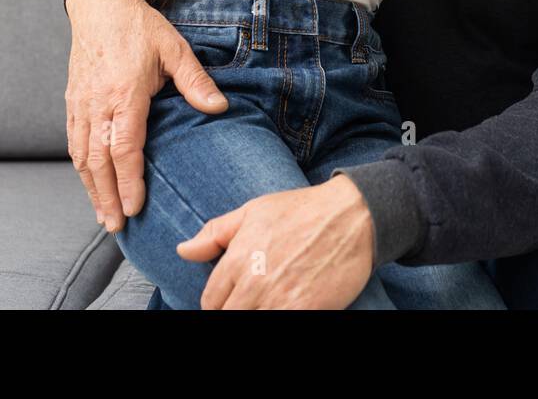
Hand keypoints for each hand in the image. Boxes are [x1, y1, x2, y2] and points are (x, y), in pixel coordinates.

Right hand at [64, 0, 227, 231]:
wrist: (99, 4)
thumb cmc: (139, 26)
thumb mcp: (174, 49)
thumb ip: (195, 81)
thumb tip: (219, 107)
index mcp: (125, 94)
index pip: (124, 148)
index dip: (129, 181)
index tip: (135, 207)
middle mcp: (98, 104)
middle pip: (99, 161)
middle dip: (107, 197)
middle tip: (116, 226)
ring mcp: (81, 103)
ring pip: (82, 155)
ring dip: (92, 188)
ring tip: (103, 215)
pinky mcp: (73, 101)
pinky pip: (74, 141)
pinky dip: (81, 167)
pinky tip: (90, 182)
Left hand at [176, 175, 375, 308]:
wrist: (353, 215)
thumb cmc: (304, 210)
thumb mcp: (254, 210)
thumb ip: (215, 233)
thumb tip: (184, 250)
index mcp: (238, 258)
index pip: (210, 301)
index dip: (218, 304)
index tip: (231, 300)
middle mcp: (254, 282)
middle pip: (227, 317)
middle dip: (234, 312)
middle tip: (252, 301)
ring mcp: (279, 299)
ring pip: (249, 322)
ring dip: (255, 314)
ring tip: (268, 303)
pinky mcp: (304, 310)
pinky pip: (278, 326)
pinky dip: (277, 318)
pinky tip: (287, 306)